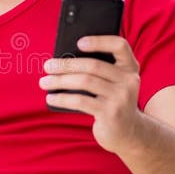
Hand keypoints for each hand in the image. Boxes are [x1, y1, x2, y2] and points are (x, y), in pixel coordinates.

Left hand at [39, 35, 141, 153]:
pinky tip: (51, 97)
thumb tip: (62, 62)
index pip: (120, 46)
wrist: (128, 133)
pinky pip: (80, 101)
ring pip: (84, 82)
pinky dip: (62, 98)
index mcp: (130, 67)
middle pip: (94, 65)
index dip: (99, 41)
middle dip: (66, 64)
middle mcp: (129, 80)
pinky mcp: (111, 114)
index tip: (78, 42)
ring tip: (44, 82)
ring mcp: (121, 98)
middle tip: (47, 66)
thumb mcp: (112, 84)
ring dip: (60, 81)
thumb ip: (98, 71)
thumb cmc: (112, 102)